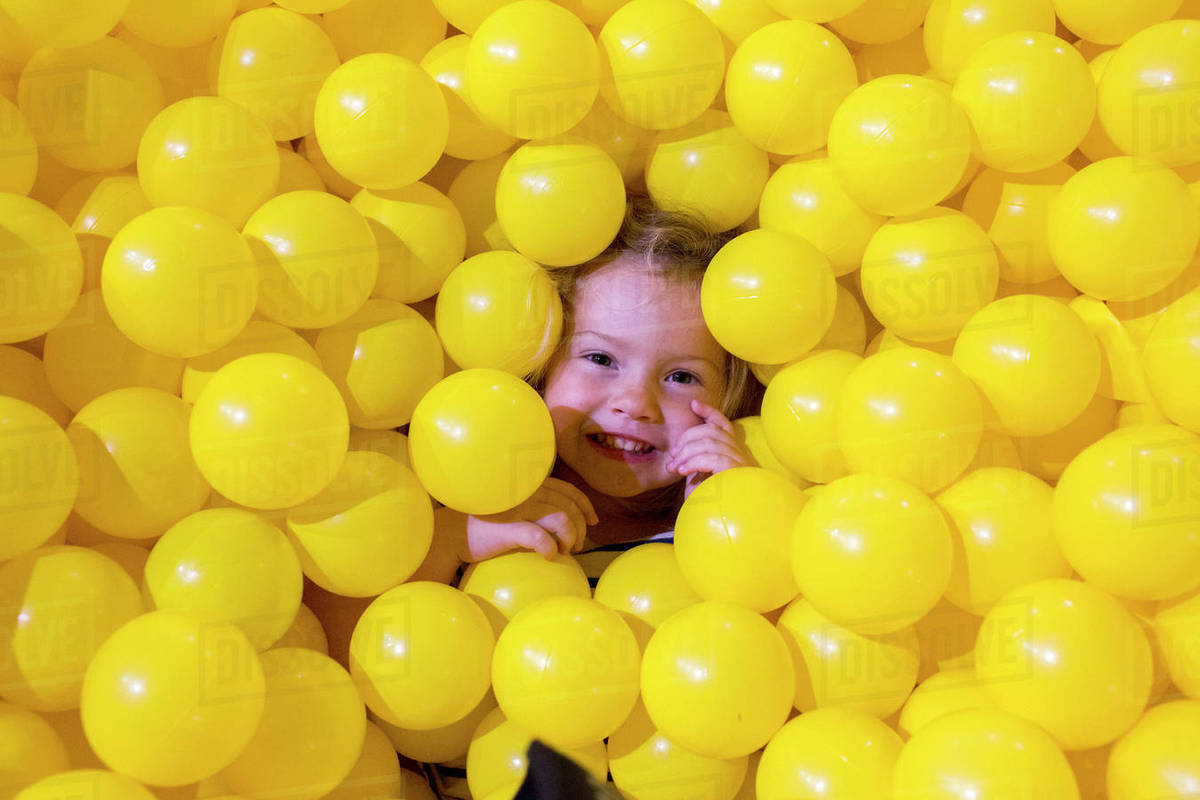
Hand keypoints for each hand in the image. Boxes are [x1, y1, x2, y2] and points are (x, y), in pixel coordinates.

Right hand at [461, 477, 598, 562]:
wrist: (451, 533)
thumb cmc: (483, 523)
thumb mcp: (511, 506)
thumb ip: (534, 506)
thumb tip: (563, 521)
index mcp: (529, 485)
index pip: (568, 490)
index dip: (585, 505)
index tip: (593, 521)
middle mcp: (526, 493)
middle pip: (569, 506)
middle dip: (580, 527)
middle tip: (576, 546)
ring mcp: (518, 509)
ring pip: (562, 518)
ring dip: (570, 536)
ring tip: (565, 551)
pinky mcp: (508, 528)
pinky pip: (540, 537)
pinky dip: (550, 547)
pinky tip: (549, 556)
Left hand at [665, 399, 754, 499]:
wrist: (722, 528)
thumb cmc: (710, 507)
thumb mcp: (699, 482)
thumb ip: (694, 464)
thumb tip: (679, 452)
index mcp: (734, 455)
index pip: (724, 425)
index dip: (710, 412)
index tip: (693, 404)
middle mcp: (741, 457)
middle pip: (713, 431)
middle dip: (687, 438)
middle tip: (672, 456)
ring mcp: (741, 464)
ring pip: (711, 442)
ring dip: (686, 452)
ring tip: (674, 467)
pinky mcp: (736, 472)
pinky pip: (712, 456)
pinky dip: (693, 461)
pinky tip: (682, 471)